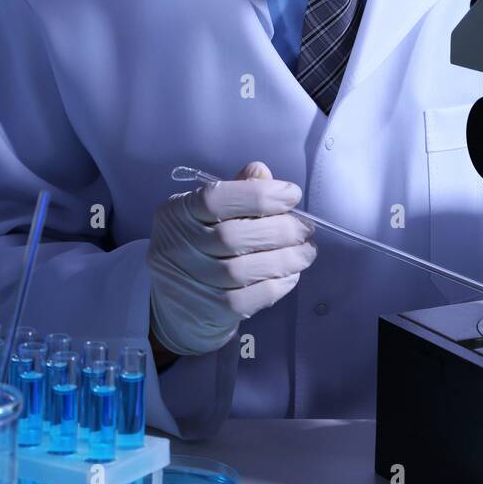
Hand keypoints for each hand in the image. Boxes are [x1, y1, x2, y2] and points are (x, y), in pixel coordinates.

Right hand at [147, 161, 316, 356]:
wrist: (179, 302)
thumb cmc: (200, 243)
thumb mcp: (207, 212)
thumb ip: (236, 190)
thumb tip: (262, 172)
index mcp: (176, 213)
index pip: (214, 200)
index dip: (258, 195)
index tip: (292, 195)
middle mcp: (176, 247)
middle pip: (233, 237)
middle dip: (280, 230)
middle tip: (305, 229)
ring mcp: (190, 282)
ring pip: (242, 271)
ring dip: (285, 259)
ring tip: (306, 252)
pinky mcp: (207, 311)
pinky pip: (247, 299)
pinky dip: (276, 285)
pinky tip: (291, 275)